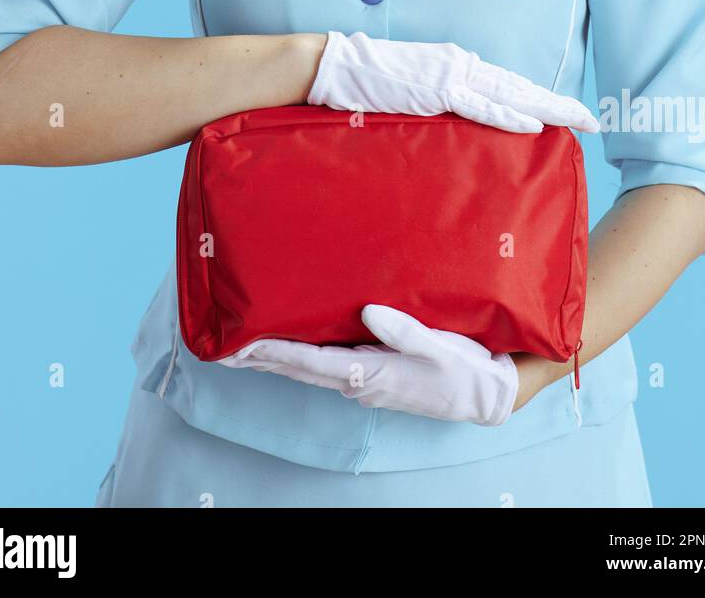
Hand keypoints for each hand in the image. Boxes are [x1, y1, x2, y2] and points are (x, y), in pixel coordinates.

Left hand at [217, 305, 519, 426]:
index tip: (240, 345)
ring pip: (309, 368)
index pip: (309, 361)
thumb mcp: (438, 346)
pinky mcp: (372, 374)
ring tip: (242, 344)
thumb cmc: (461, 368)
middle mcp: (359, 381)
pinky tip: (288, 346)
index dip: (272, 352)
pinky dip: (299, 357)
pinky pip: (326, 364)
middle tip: (221, 346)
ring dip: (275, 358)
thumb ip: (402, 329)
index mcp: (370, 373)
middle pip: (299, 368)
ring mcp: (364, 380)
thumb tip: (367, 312)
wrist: (484, 393)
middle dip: (260, 357)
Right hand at [307, 30, 599, 133]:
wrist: (336, 63)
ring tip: (579, 120)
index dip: (539, 96)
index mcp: (456, 63)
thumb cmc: (366, 79)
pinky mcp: (436, 90)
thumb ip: (436, 102)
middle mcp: (461, 63)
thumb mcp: (410, 90)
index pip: (507, 83)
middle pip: (520, 86)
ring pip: (511, 93)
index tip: (566, 110)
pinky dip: (509, 115)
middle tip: (591, 118)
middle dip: (558, 103)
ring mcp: (450, 74)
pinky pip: (480, 106)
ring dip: (548, 107)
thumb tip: (456, 126)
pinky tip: (534, 124)